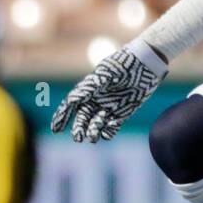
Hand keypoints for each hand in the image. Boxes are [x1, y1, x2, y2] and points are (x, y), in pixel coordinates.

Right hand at [51, 41, 166, 142]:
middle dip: (79, 128)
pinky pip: (112, 126)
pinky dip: (109, 130)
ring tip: (92, 137)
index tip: (56, 130)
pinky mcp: (123, 112)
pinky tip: (107, 132)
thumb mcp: (107, 73)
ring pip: (96, 123)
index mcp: (88, 89)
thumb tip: (72, 99)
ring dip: (93, 131)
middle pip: (83, 118)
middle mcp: (96, 99)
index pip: (71, 105)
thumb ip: (91, 86)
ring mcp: (109, 107)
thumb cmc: (124, 64)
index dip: (62, 117)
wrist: (146, 64)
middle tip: (78, 138)